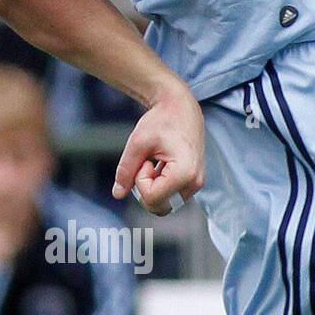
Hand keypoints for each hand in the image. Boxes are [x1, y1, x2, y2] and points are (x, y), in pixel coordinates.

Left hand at [112, 82, 205, 215]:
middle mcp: (195, 183)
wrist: (180, 108)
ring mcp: (196, 184)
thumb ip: (126, 170)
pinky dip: (159, 184)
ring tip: (156, 161)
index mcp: (185, 174)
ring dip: (152, 186)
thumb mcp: (137, 143)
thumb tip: (118, 194)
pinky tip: (161, 165)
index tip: (145, 160)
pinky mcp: (192, 183)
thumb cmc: (161, 121)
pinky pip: (169, 195)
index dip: (140, 180)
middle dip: (146, 187)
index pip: (151, 198)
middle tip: (149, 162)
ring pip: (163, 203)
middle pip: (159, 206)